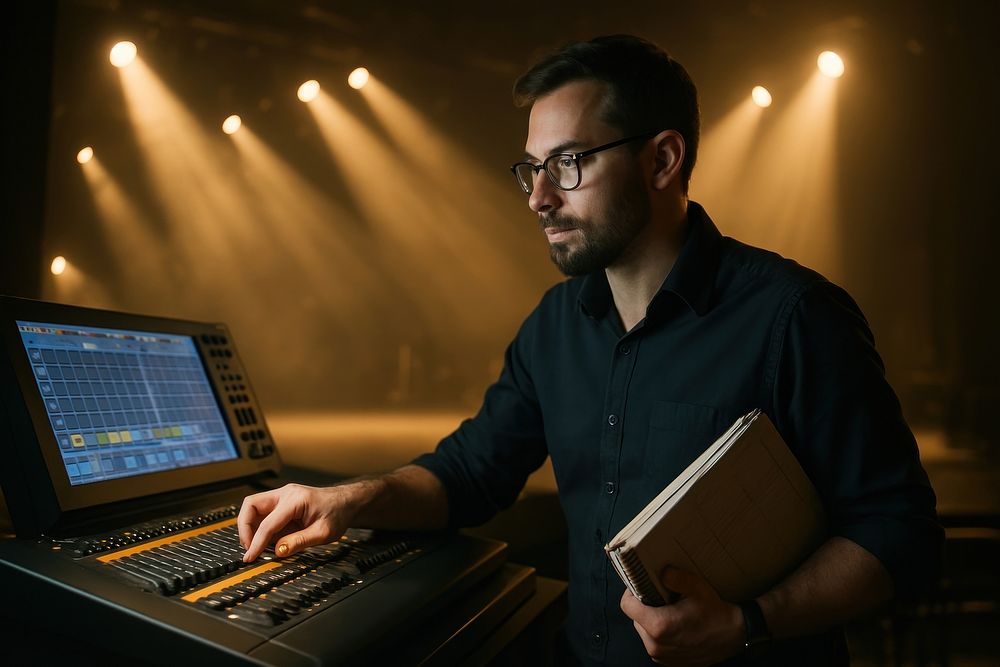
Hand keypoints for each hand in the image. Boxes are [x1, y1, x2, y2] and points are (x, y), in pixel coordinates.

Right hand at [238, 483, 354, 561]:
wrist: (346, 503)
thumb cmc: (338, 514)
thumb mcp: (323, 533)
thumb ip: (300, 542)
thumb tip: (278, 551)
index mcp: (295, 499)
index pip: (268, 523)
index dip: (256, 542)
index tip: (250, 557)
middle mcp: (285, 494)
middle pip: (250, 505)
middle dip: (245, 528)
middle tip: (249, 548)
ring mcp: (282, 497)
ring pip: (253, 508)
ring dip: (250, 528)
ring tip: (257, 547)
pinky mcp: (281, 504)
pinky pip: (262, 514)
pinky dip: (259, 528)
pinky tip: (267, 541)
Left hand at [620, 567, 744, 665]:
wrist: (734, 636)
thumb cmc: (715, 612)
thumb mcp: (697, 587)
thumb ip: (675, 577)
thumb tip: (661, 572)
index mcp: (659, 626)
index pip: (627, 606)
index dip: (631, 593)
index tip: (641, 586)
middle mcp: (655, 645)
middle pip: (635, 618)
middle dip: (645, 607)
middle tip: (661, 598)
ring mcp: (660, 656)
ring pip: (644, 631)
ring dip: (652, 621)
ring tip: (671, 612)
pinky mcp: (667, 662)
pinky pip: (654, 643)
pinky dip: (660, 634)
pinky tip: (676, 626)